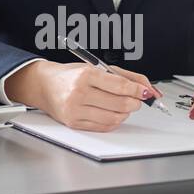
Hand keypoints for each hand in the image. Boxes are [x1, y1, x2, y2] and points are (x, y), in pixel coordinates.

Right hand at [8, 61, 160, 131]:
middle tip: (136, 99)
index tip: (146, 92)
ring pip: (115, 117)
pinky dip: (114, 121)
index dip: (138, 90)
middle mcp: (79, 93)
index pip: (120, 85)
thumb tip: (149, 89)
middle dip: (134, 102)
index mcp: (85, 75)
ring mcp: (76, 110)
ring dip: (125, 112)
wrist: (44, 85)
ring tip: (121, 105)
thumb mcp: (96, 67)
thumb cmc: (71, 75)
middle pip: (120, 104)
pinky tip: (111, 112)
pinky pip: (104, 126)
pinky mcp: (74, 123)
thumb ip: (125, 77)